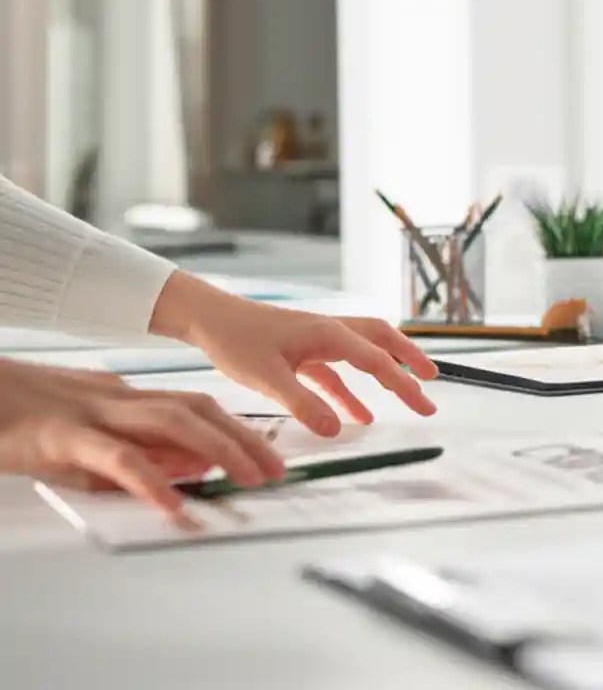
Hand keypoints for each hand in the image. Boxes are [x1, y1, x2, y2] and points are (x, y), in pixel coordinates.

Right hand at [0, 358, 284, 515]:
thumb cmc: (21, 418)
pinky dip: (150, 479)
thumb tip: (195, 468)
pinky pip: (114, 457)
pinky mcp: (60, 436)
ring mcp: (91, 414)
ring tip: (248, 478)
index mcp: (125, 398)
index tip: (272, 455)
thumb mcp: (87, 437)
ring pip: (169, 422)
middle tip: (276, 472)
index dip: (238, 428)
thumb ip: (139, 449)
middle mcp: (117, 399)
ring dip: (217, 449)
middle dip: (243, 439)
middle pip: (196, 409)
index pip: (196, 406)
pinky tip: (174, 503)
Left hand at [150, 272, 437, 435]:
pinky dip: (352, 389)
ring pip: (365, 351)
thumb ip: (304, 404)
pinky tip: (357, 415)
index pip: (377, 360)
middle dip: (410, 360)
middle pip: (383, 341)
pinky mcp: (303, 350)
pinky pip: (338, 370)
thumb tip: (338, 429)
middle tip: (433, 381)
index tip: (424, 404)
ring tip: (409, 394)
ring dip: (387, 370)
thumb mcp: (267, 377)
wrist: (207, 318)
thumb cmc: (235, 340)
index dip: (403, 383)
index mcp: (328, 334)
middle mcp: (330, 331)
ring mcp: (318, 339)